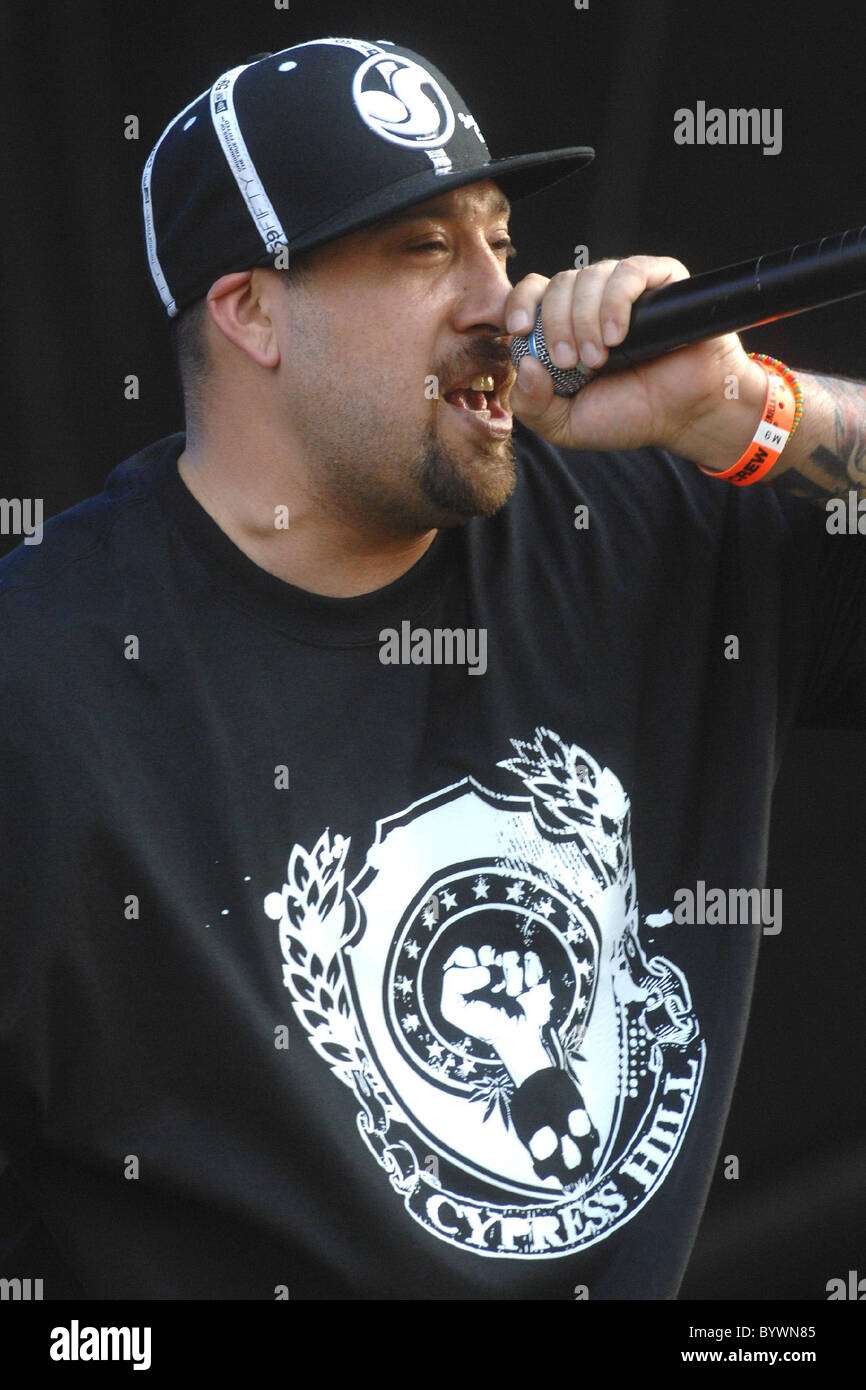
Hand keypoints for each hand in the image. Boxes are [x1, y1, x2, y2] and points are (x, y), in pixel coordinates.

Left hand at [440, 944, 552, 1086]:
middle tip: (494, 991)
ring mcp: (510, 965)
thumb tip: (482, 970)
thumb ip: (451, 983)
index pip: (463, 951)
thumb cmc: (485, 1024)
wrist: (518, 1037)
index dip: (468, 966)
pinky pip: (530, 957)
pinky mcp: (531, 967)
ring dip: (512, 978)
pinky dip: (530, 974)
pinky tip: (528, 988)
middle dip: (491, 974)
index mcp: (468, 972)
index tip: (474, 984)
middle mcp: (488, 965)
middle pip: (487, 950)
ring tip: (512, 994)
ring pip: (510, 954)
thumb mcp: (454, 1010)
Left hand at [505, 257, 767, 470]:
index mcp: (565, 325)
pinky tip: (619, 335)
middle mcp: (592, 301)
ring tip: (601, 358)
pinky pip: (628, 272)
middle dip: (556, 324)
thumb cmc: (630, 416)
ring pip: (589, 276)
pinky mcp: (660, 279)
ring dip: (585, 319)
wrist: (686, 416)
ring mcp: (625, 288)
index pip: (533, 292)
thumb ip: (533, 406)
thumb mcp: (566, 426)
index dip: (519, 303)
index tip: (520, 329)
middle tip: (573, 362)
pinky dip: (615, 303)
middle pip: (558, 284)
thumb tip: (525, 365)